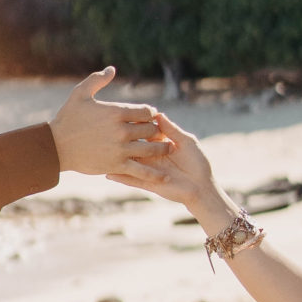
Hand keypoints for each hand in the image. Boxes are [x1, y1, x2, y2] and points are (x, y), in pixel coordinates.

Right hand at [51, 68, 172, 177]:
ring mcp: (120, 149)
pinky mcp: (117, 165)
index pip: (146, 111)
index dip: (151, 113)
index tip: (151, 116)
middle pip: (151, 129)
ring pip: (150, 148)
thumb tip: (112, 69)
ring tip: (169, 148)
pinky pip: (141, 170)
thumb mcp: (80, 94)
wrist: (56, 147)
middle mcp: (121, 130)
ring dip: (162, 148)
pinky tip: (165, 177)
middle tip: (160, 133)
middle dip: (156, 130)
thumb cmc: (68, 119)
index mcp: (116, 112)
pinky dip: (154, 174)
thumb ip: (97, 80)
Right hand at [105, 113, 223, 218]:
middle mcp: (151, 157)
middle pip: (133, 147)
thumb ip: (171, 129)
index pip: (143, 133)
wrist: (202, 187)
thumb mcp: (185, 141)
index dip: (135, 125)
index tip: (122, 117)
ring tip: (100, 153)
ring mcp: (148, 170)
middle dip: (121, 140)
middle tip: (106, 132)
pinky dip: (120, 177)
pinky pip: (131, 180)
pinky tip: (107, 173)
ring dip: (116, 160)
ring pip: (128, 163)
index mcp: (159, 145)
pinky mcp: (148, 183)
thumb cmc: (197, 162)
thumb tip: (158, 114)